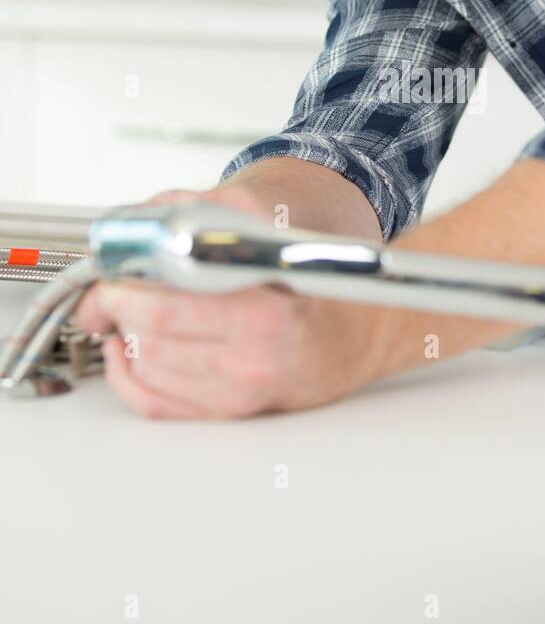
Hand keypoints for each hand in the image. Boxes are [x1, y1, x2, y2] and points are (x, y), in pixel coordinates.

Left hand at [72, 184, 391, 418]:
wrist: (357, 327)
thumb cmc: (309, 276)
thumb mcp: (255, 217)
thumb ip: (190, 211)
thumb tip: (131, 227)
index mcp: (263, 313)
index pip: (164, 310)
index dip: (120, 293)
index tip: (107, 280)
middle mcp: (252, 361)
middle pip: (147, 342)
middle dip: (118, 313)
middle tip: (111, 292)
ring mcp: (241, 392)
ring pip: (146, 371)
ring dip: (126, 340)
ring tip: (132, 313)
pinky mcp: (232, 412)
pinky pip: (157, 404)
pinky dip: (131, 376)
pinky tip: (131, 352)